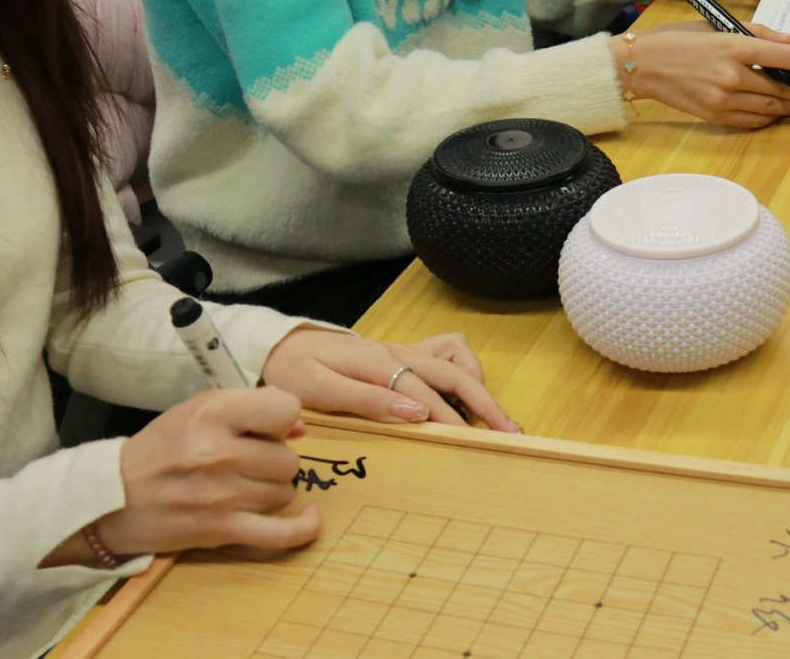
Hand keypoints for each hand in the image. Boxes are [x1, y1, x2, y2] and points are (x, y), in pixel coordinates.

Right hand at [46, 387, 316, 565]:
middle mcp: (219, 452)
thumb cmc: (161, 449)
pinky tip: (310, 517)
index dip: (281, 418)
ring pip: (285, 491)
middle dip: (273, 460)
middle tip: (246, 462)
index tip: (265, 427)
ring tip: (243, 486)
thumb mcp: (199, 410)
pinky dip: (303, 528)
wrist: (112, 498)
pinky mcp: (221, 530)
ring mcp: (221, 494)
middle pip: (288, 458)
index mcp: (213, 414)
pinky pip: (282, 533)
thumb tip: (300, 427)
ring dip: (271, 489)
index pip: (285, 409)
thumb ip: (251, 409)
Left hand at [259, 328, 517, 431]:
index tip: (472, 443)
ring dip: (478, 387)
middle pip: (456, 372)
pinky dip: (462, 373)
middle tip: (509, 432)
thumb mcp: (319, 391)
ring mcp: (404, 351)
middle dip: (486, 402)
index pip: (427, 392)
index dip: (451, 418)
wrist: (280, 346)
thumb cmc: (294, 372)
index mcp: (379, 362)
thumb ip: (367, 400)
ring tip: (490, 419)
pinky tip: (463, 398)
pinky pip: (446, 355)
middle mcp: (399, 352)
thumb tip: (417, 412)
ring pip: (457, 361)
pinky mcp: (403, 355)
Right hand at [623, 22, 789, 127]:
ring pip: (769, 108)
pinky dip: (767, 117)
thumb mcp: (717, 25)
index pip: (783, 56)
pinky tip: (777, 114)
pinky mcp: (714, 115)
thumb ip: (756, 32)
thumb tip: (789, 42)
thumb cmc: (678, 39)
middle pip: (780, 88)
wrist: (643, 65)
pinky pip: (751, 121)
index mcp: (732, 47)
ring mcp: (722, 99)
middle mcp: (731, 76)